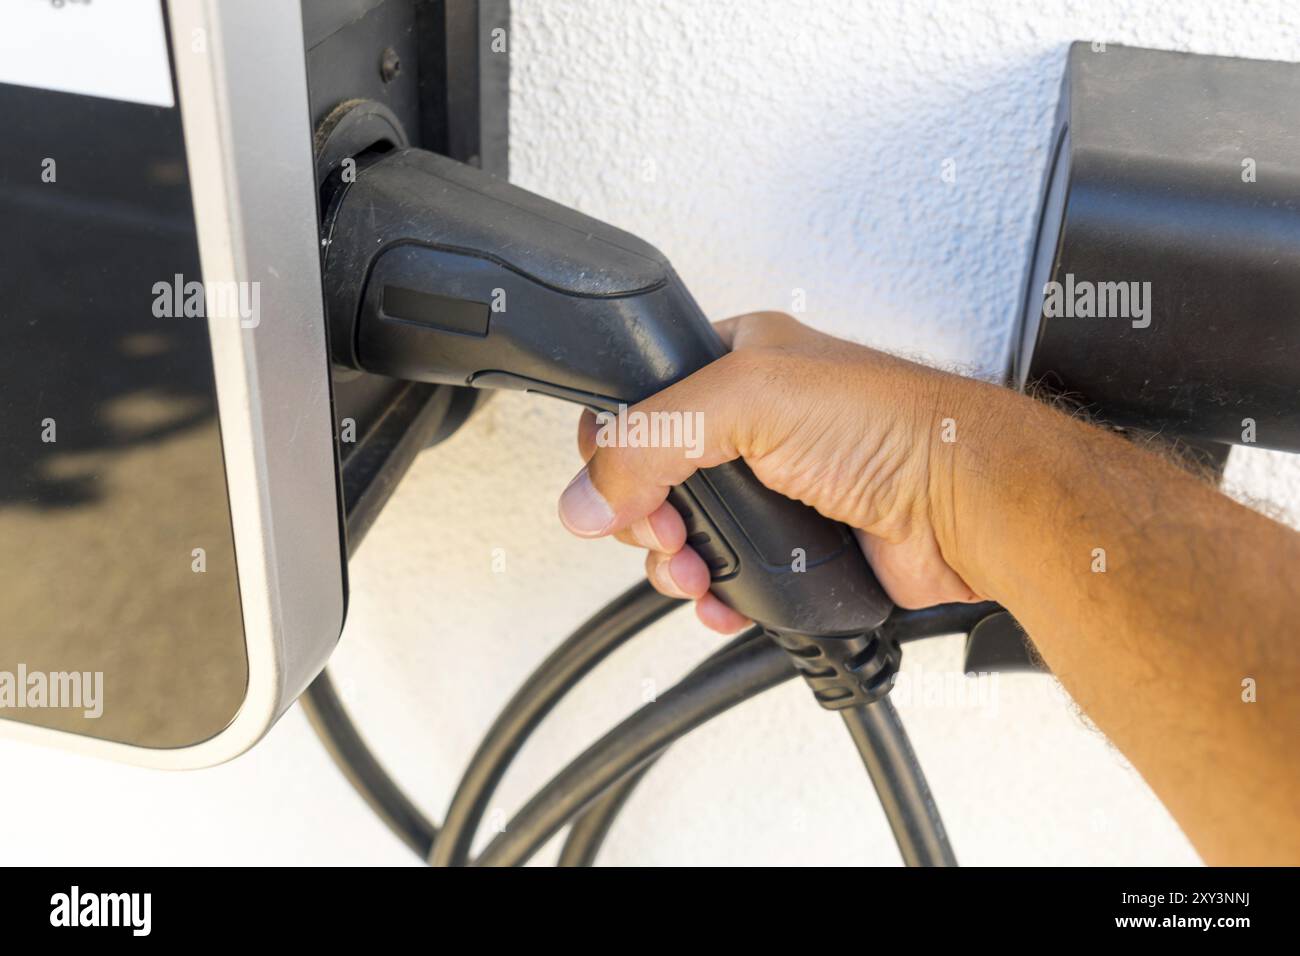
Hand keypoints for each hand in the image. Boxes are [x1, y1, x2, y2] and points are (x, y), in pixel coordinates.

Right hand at [556, 311, 983, 632]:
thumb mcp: (751, 401)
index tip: (618, 487)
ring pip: (685, 533)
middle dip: (645, 517)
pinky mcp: (793, 543)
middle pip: (652, 476)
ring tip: (697, 573)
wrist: (964, 505)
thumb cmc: (892, 426)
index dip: (615, 449)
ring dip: (675, 563)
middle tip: (666, 534)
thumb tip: (588, 495)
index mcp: (736, 361)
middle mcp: (751, 421)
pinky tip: (722, 599)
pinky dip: (714, 595)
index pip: (639, 400)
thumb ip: (656, 438)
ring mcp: (772, 486)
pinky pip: (728, 576)